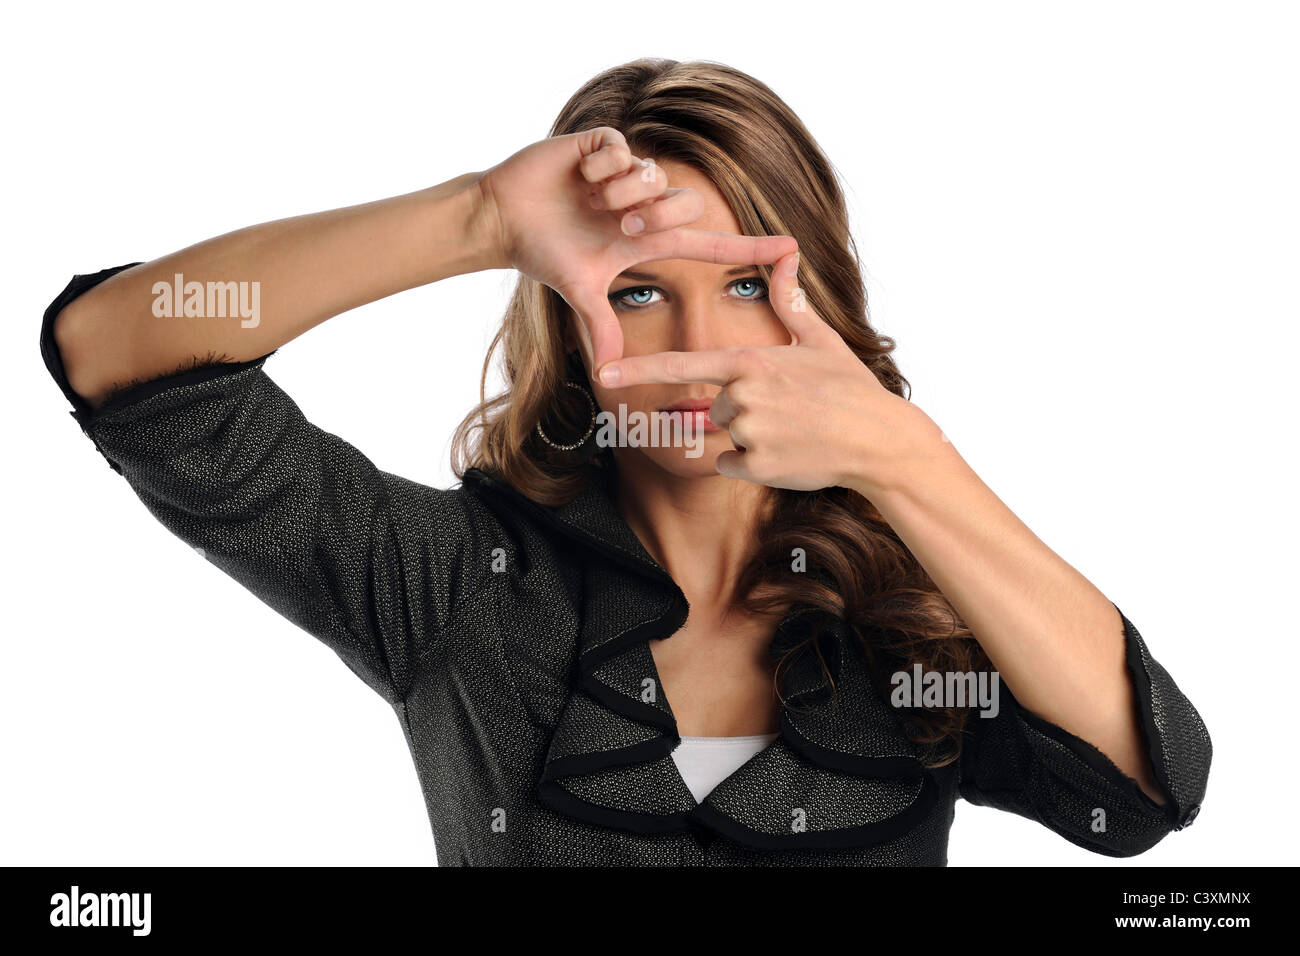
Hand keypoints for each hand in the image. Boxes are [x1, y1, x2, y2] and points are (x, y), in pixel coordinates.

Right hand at [475, 126, 797, 371]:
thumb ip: (601, 327)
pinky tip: (579, 177)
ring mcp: (626, 173)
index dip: (748, 247)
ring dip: (618, 195)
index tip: (791, 248)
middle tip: (618, 225)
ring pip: (653, 176)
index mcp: (648, 237)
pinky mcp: (603, 145)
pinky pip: (622, 151)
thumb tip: (607, 375)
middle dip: (654, 215)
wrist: (503, 219)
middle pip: (686, 204)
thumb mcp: (578, 292)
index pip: (709, 244)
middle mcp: (646, 203)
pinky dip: (599, 169)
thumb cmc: (542, 252)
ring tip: (589, 201)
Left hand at [598, 251, 932, 493]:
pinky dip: (755, 465)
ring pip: (726, 435)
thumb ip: (791, 303)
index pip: (683, 364)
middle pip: (716, 405)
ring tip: (794, 431)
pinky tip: (789, 454)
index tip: (604, 373)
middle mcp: (745, 394)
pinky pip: (733, 465)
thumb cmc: (850, 389)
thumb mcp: (820, 340)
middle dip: (744, 410)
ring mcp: (751, 432)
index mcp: (753, 360)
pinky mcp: (758, 465)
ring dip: (752, 437)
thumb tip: (786, 257)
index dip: (640, 370)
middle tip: (789, 411)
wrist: (879, 440)